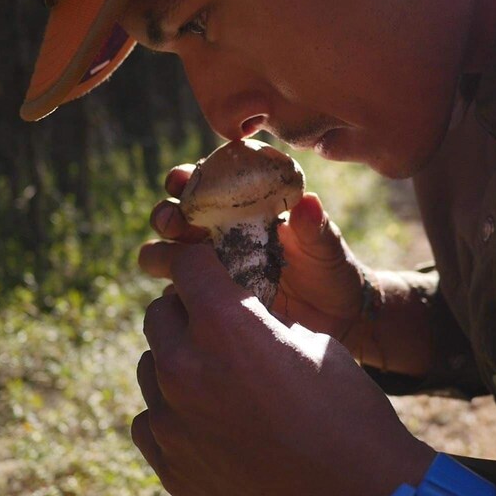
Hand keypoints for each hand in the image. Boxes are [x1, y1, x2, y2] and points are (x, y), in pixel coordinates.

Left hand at [132, 244, 434, 495]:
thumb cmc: (349, 416)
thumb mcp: (313, 345)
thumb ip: (261, 325)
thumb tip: (238, 319)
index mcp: (226, 327)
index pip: (186, 267)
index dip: (200, 261)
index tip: (208, 267)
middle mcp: (186, 369)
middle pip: (159, 315)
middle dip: (187, 310)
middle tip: (217, 324)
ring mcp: (172, 423)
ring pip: (151, 368)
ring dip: (178, 362)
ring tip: (219, 379)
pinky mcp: (171, 466)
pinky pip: (152, 421)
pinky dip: (174, 413)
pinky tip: (210, 421)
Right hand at [138, 164, 365, 339]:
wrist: (336, 317)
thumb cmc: (330, 268)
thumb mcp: (326, 246)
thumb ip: (315, 226)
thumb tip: (309, 202)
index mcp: (242, 208)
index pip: (205, 184)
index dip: (186, 178)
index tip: (180, 180)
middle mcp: (218, 234)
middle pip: (175, 217)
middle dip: (166, 214)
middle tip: (172, 221)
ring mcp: (210, 269)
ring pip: (166, 255)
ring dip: (159, 254)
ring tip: (165, 262)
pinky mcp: (209, 302)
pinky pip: (178, 297)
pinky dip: (172, 296)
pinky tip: (178, 300)